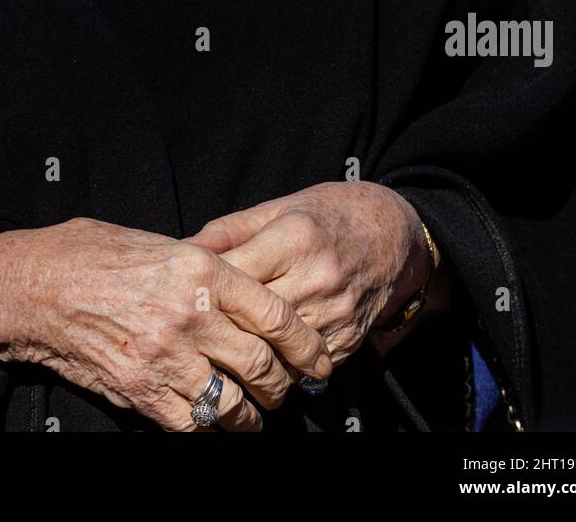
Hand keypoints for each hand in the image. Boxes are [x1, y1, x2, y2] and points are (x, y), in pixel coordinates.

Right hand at [0, 217, 333, 431]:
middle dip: (283, 384)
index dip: (306, 343)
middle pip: (262, 364)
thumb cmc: (94, 256)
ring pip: (234, 403)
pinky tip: (216, 421)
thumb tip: (244, 290)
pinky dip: (211, 429)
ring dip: (252, 415)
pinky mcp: (141, 391)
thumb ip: (206, 267)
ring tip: (256, 413)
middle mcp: (190, 314)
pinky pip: (193, 424)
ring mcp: (165, 356)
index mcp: (202, 270)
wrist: (37, 287)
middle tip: (287, 387)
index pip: (276, 315)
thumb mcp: (162, 244)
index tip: (318, 357)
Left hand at [187, 182, 445, 365]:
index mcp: (296, 239)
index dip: (203, 287)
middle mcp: (317, 279)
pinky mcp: (347, 341)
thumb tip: (182, 250)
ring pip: (275, 352)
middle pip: (252, 319)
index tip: (181, 294)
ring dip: (246, 355)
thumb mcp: (280, 207)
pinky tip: (261, 358)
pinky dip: (278, 366)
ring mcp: (335, 314)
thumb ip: (230, 230)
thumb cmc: (330, 214)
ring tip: (220, 351)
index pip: (235, 274)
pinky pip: (302, 367)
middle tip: (191, 332)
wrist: (394, 235)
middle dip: (218, 327)